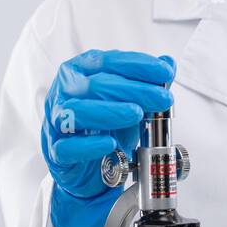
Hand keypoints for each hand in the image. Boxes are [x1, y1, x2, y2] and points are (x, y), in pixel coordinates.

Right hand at [41, 50, 174, 226]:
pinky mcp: (57, 151)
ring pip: (77, 111)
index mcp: (82, 71)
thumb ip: (148, 82)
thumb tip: (169, 63)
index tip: (165, 71)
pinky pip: (68, 147)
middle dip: (134, 90)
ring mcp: (57, 121)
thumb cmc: (107, 124)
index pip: (109, 61)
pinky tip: (110, 143)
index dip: (138, 65)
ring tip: (137, 114)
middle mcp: (66, 92)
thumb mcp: (131, 100)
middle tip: (162, 98)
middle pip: (96, 85)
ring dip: (110, 112)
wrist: (91, 164)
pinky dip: (90, 145)